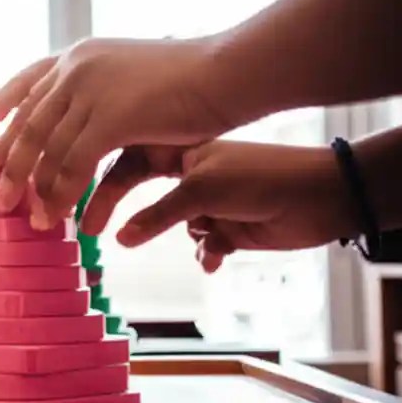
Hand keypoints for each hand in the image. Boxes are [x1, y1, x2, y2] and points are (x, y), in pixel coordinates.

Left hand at [0, 37, 237, 228]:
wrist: (228, 72)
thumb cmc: (190, 79)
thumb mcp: (130, 75)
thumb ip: (99, 88)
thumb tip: (79, 109)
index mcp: (79, 55)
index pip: (25, 81)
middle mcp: (76, 68)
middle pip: (28, 121)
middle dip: (6, 158)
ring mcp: (90, 91)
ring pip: (47, 148)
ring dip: (33, 187)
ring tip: (25, 216)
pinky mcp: (109, 118)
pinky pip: (74, 166)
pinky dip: (63, 195)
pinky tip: (59, 217)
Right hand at [80, 142, 356, 272]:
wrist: (321, 197)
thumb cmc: (259, 178)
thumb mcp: (200, 192)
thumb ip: (156, 216)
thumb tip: (119, 239)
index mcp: (179, 146)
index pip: (126, 158)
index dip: (102, 181)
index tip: (79, 208)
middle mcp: (190, 170)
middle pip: (144, 193)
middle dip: (131, 216)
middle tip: (101, 235)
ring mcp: (209, 198)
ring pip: (175, 223)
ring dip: (184, 234)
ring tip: (202, 237)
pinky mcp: (228, 225)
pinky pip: (202, 242)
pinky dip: (207, 251)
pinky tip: (217, 256)